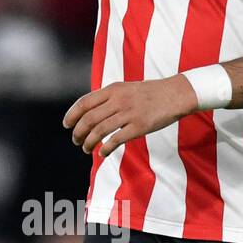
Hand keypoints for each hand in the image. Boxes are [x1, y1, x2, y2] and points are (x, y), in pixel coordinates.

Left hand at [63, 74, 197, 155]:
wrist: (176, 94)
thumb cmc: (151, 93)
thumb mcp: (127, 88)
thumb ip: (109, 97)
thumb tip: (91, 112)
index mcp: (113, 89)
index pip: (84, 102)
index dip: (71, 115)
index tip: (66, 125)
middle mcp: (118, 100)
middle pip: (88, 119)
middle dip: (78, 132)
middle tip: (76, 140)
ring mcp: (128, 113)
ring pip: (99, 131)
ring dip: (88, 142)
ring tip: (86, 148)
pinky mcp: (139, 127)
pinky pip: (115, 140)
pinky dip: (105, 149)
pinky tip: (102, 153)